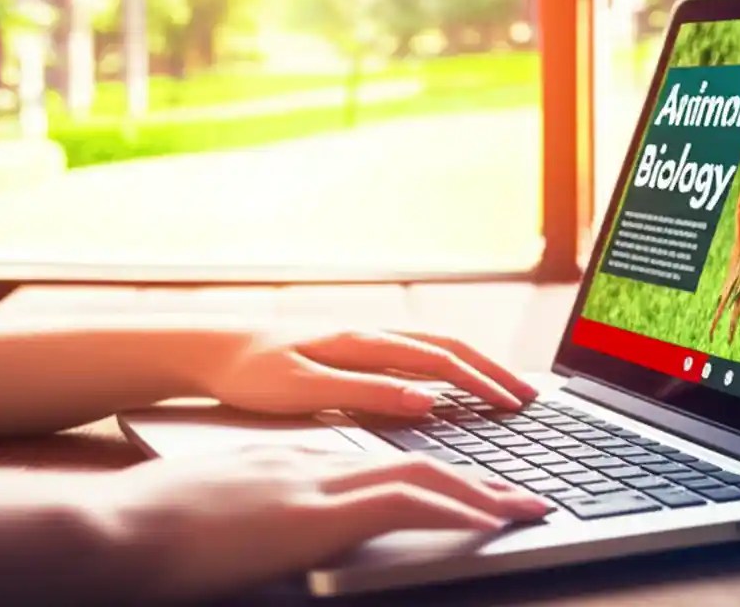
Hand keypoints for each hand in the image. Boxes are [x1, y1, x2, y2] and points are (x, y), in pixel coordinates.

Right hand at [111, 446, 551, 601]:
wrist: (113, 531)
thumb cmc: (151, 529)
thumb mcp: (219, 509)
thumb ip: (262, 508)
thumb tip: (278, 529)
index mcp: (291, 464)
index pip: (379, 463)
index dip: (432, 474)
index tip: (466, 487)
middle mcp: (313, 464)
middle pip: (414, 461)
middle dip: (474, 477)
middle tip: (520, 494)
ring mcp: (314, 486)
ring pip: (421, 476)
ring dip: (481, 492)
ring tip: (524, 508)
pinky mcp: (313, 517)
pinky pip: (404, 505)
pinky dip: (453, 509)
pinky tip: (487, 520)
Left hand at [200, 326, 537, 417]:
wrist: (209, 347)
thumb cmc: (249, 372)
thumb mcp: (306, 390)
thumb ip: (367, 394)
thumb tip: (427, 401)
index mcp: (364, 343)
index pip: (441, 361)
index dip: (483, 383)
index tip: (515, 404)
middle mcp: (370, 334)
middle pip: (449, 347)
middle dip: (493, 371)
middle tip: (530, 397)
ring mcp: (364, 338)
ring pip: (435, 347)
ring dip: (475, 365)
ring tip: (505, 386)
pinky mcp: (353, 348)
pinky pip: (415, 352)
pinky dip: (448, 365)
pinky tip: (453, 381)